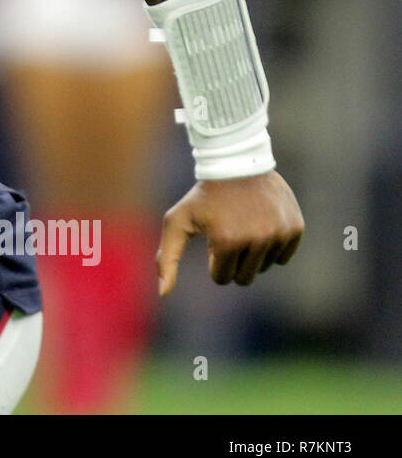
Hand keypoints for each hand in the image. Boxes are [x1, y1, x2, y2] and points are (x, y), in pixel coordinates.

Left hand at [157, 171, 303, 294]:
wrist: (236, 163)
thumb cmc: (203, 196)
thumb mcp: (177, 222)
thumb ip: (168, 258)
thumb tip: (163, 293)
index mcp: (227, 242)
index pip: (222, 278)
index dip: (214, 260)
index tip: (213, 237)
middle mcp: (257, 239)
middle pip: (245, 278)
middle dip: (233, 262)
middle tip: (229, 233)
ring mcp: (279, 233)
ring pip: (264, 267)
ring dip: (252, 253)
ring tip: (244, 224)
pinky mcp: (295, 227)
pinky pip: (284, 257)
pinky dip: (272, 247)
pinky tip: (261, 224)